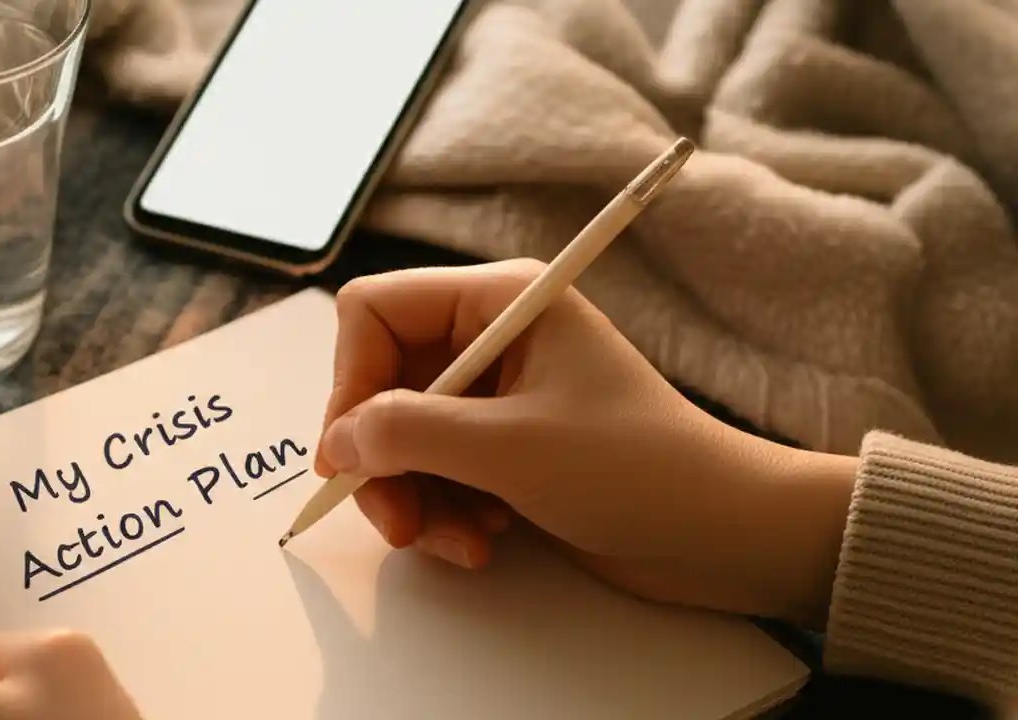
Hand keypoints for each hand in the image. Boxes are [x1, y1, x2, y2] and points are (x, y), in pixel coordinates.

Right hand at [315, 260, 856, 626]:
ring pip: (402, 438)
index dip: (351, 382)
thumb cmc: (637, 469)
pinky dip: (445, 512)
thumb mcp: (510, 448)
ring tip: (460, 540)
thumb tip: (336, 440)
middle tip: (399, 523)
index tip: (350, 455)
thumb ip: (408, 434)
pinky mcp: (504, 446)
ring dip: (416, 499)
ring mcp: (496, 395)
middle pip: (381, 384)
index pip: (375, 313)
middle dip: (385, 460)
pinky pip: (436, 472)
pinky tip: (485, 539)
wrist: (719, 533)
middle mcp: (489, 338)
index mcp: (497, 301)